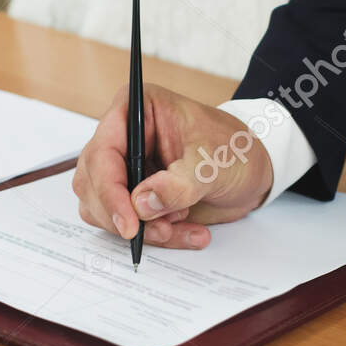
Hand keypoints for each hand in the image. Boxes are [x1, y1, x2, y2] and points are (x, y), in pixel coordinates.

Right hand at [72, 84, 272, 249]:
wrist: (252, 169)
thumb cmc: (234, 149)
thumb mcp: (213, 163)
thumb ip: (178, 185)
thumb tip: (142, 204)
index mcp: (136, 110)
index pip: (102, 153)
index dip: (109, 191)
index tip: (129, 224)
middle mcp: (122, 137)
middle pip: (93, 184)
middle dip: (125, 215)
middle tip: (162, 229)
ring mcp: (124, 168)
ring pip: (103, 210)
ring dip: (142, 228)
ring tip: (182, 223)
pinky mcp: (132, 196)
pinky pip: (125, 225)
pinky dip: (154, 235)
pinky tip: (187, 230)